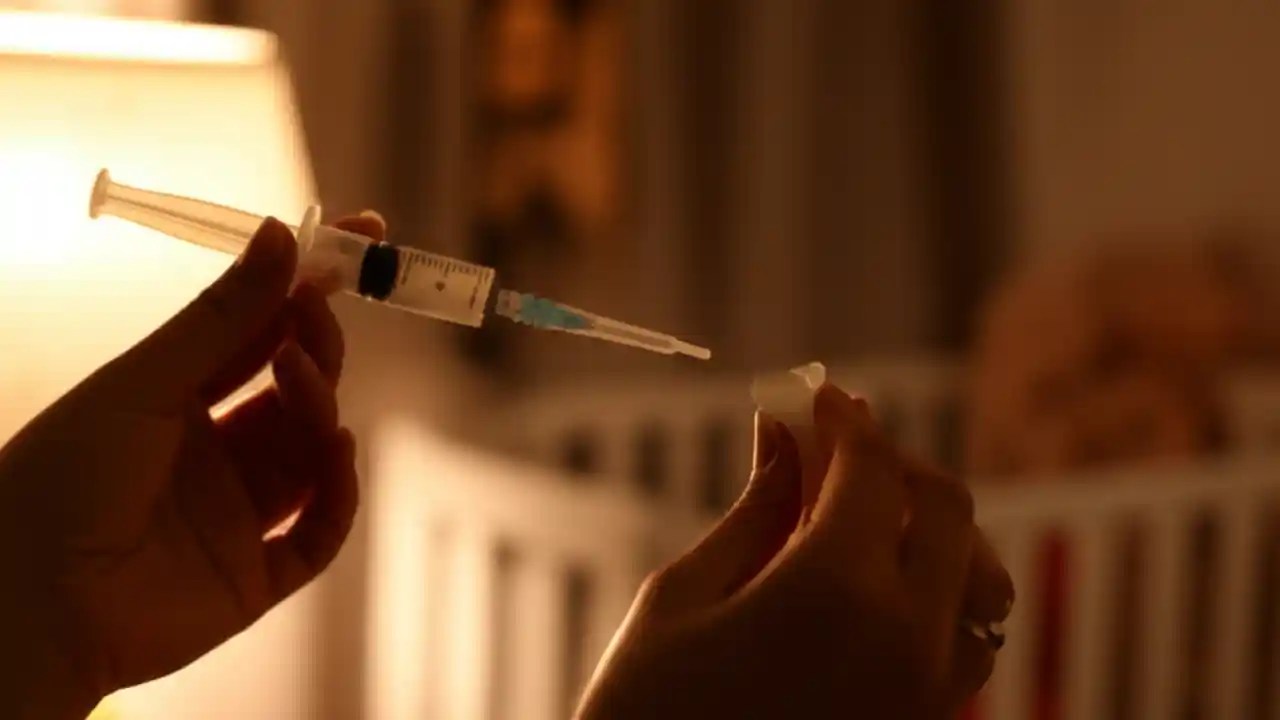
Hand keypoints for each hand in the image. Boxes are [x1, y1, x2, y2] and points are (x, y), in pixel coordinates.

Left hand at [0, 214, 382, 718]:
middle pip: (296, 389)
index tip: (362, 237)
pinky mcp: (258, 575)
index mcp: (179, 401)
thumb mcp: (145, 381)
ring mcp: (239, 514)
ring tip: (301, 378)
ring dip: (322, 408)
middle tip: (313, 316)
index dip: (311, 287)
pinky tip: (337, 454)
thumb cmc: (63, 475)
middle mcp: (216, 453)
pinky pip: (321, 530)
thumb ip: (224, 317)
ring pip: (314, 453)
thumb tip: (284, 233)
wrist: (28, 600)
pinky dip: (339, 492)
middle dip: (316, 345)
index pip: (262, 333)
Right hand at [577, 386, 1013, 718]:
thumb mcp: (682, 598)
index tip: (819, 394)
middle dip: (896, 463)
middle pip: (948, 511)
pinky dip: (939, 589)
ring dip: (933, 526)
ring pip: (977, 576)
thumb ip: (754, 509)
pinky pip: (966, 639)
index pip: (873, 472)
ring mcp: (928, 693)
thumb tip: (782, 430)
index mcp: (835, 592)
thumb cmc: (644, 715)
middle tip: (838, 445)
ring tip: (864, 512)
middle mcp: (907, 639)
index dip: (846, 422)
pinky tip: (878, 582)